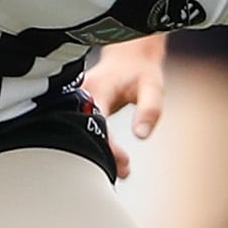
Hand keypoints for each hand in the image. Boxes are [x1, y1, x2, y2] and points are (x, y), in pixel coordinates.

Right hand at [81, 34, 167, 176]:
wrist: (128, 57)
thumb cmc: (140, 71)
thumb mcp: (153, 87)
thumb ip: (149, 109)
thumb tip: (141, 135)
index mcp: (98, 88)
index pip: (95, 121)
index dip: (107, 145)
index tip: (124, 161)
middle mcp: (81, 94)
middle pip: (81, 130)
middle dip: (100, 154)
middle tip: (122, 170)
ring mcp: (74, 100)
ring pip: (76, 131)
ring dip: (95, 151)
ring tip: (120, 168)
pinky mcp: (75, 107)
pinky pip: (78, 128)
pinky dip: (93, 144)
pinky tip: (109, 158)